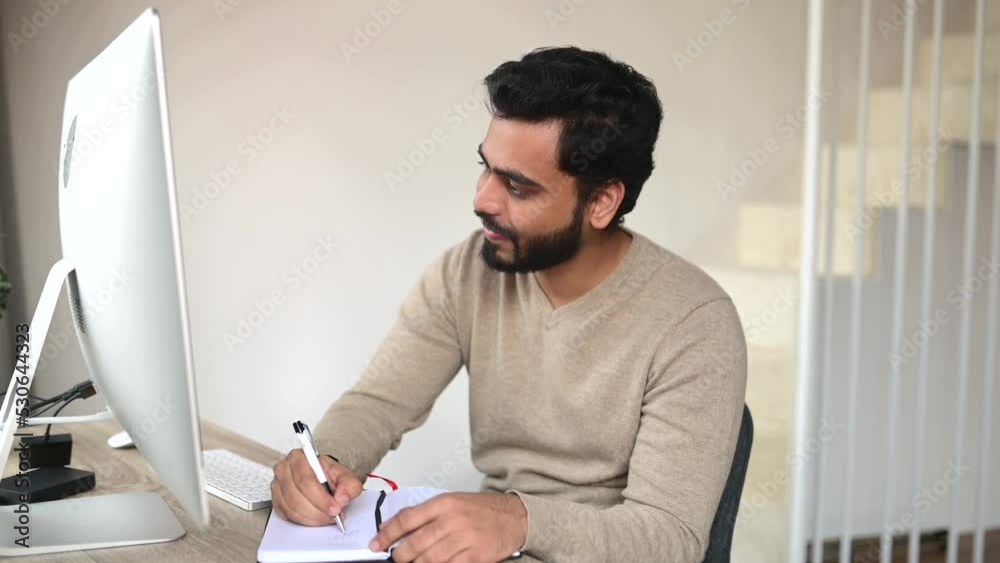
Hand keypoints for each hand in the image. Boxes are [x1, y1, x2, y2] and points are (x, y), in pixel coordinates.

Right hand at [270, 449, 362, 525]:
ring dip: (312, 518)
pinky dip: (304, 520)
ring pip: (292, 508)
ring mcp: (277, 485)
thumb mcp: (345, 475)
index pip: (306, 480)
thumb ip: (350, 484)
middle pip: (297, 497)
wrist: (320, 478)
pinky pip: (287, 515)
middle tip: (332, 516)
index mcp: (300, 458)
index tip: (334, 508)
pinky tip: (315, 518)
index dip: (321, 498)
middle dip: (318, 511)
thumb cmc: (328, 474)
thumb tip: (341, 498)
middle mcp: (284, 469)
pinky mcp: (276, 500)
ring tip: (326, 518)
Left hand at [369, 491, 526, 562]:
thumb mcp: (452, 502)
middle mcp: (453, 519)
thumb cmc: (483, 510)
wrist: (514, 517)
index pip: (407, 518)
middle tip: (394, 558)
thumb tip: (393, 526)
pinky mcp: (475, 556)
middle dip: (400, 554)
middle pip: (415, 542)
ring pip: (429, 559)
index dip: (387, 534)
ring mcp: (464, 538)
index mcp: (444, 503)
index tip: (376, 543)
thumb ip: (424, 513)